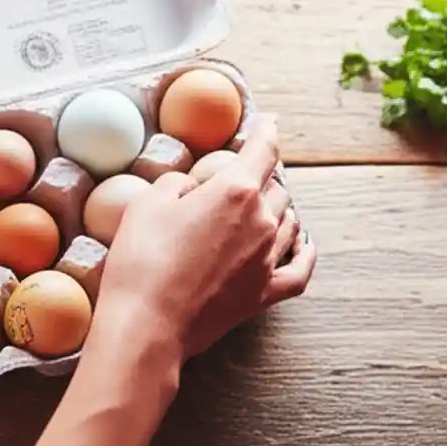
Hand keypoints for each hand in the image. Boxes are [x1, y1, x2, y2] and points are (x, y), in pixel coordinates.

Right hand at [88, 116, 317, 373]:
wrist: (147, 325)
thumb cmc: (141, 260)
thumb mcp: (146, 204)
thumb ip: (177, 184)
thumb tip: (192, 187)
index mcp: (235, 190)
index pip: (262, 149)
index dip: (266, 130)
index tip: (268, 121)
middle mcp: (262, 221)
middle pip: (275, 187)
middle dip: (261, 176)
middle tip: (242, 177)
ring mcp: (267, 259)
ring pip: (289, 221)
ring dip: (278, 209)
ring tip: (262, 206)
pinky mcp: (264, 294)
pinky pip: (299, 269)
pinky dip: (305, 253)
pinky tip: (304, 244)